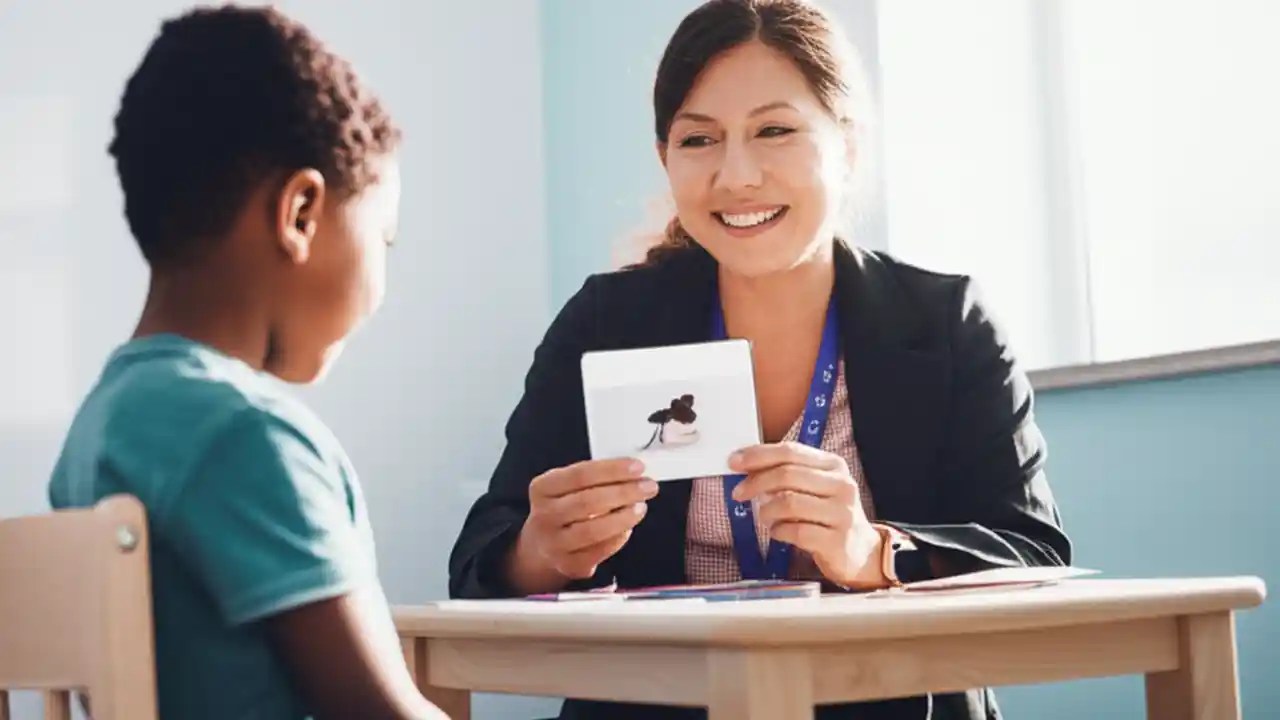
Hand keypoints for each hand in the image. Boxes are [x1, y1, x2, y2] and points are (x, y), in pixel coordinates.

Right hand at [515, 458, 656, 583]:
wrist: (542, 545)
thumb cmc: (563, 508)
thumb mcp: (566, 487)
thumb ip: (594, 478)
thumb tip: (632, 473)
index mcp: (542, 488)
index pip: (580, 475)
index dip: (612, 470)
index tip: (637, 467)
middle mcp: (544, 516)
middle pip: (588, 502)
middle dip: (624, 492)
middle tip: (648, 487)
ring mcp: (554, 543)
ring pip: (594, 530)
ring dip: (624, 517)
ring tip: (641, 507)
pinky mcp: (569, 565)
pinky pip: (599, 551)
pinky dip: (618, 538)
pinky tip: (628, 528)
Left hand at [729, 442, 886, 588]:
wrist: (860, 551)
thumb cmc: (828, 515)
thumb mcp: (815, 487)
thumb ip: (787, 474)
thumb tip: (746, 465)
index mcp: (834, 466)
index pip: (791, 452)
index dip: (759, 455)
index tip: (734, 462)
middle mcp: (842, 486)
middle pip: (788, 475)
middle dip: (756, 482)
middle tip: (739, 492)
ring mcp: (842, 514)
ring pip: (789, 503)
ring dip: (767, 510)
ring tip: (764, 517)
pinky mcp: (837, 541)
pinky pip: (796, 532)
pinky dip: (778, 531)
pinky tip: (777, 532)